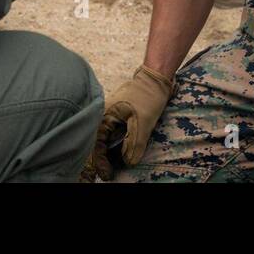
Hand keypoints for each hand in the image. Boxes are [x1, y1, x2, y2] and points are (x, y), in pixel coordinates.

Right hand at [82, 65, 174, 181]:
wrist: (157, 77)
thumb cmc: (148, 96)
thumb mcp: (143, 122)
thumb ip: (134, 143)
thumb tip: (128, 162)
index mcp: (104, 115)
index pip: (97, 144)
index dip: (100, 162)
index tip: (106, 175)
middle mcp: (104, 116)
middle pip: (99, 142)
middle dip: (102, 159)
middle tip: (108, 174)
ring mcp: (112, 116)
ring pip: (107, 139)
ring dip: (109, 153)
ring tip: (113, 167)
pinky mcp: (120, 116)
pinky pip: (115, 133)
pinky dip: (117, 144)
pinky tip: (121, 154)